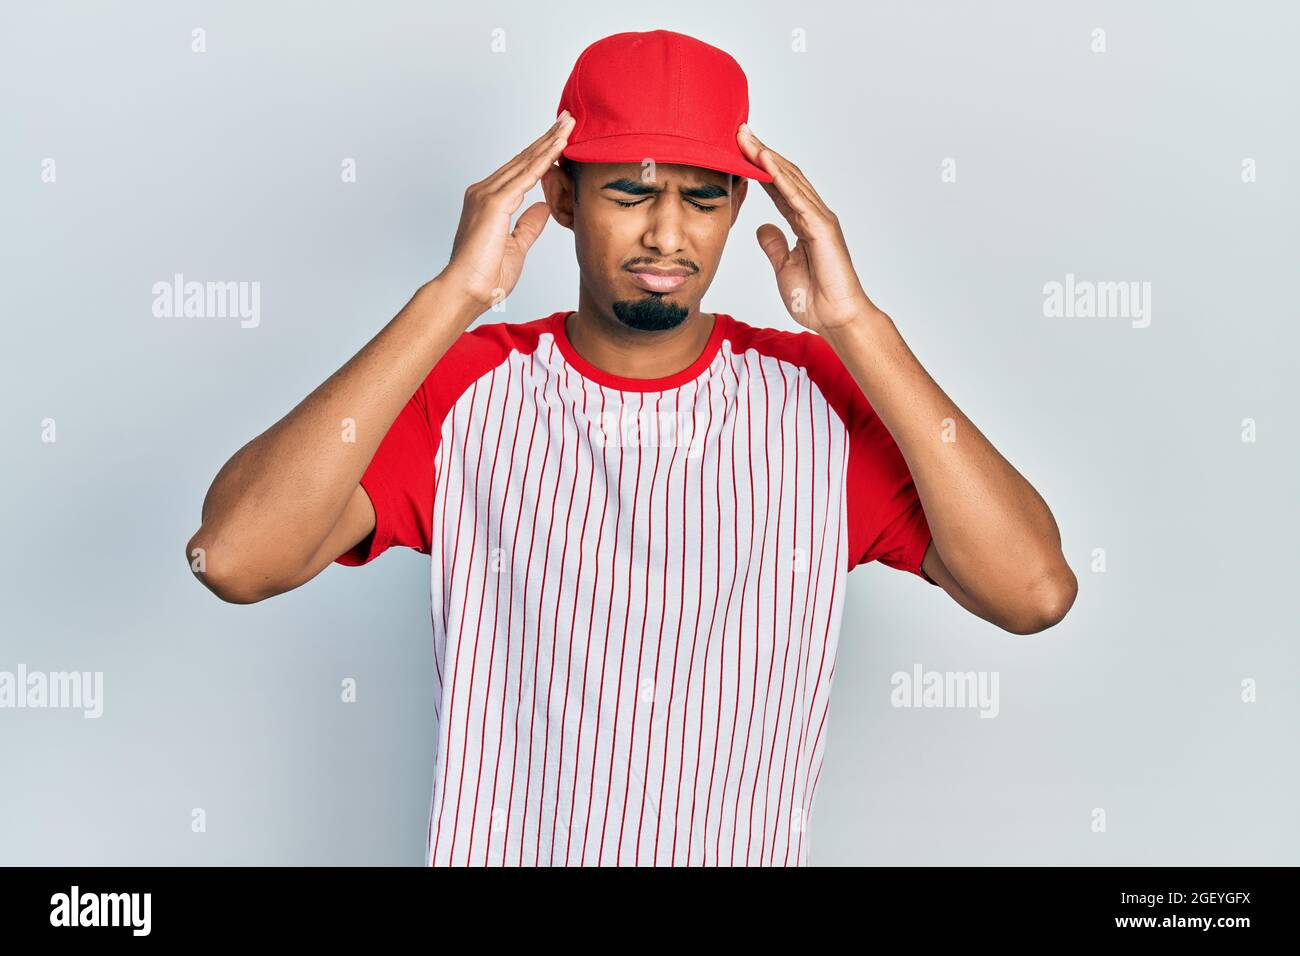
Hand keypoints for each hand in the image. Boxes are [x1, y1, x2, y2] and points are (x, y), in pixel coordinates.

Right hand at [439, 111, 575, 312]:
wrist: (466, 291)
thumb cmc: (486, 276)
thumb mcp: (516, 245)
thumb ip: (528, 224)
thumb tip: (543, 207)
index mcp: (488, 202)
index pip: (520, 171)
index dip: (541, 153)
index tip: (560, 138)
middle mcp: (484, 192)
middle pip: (523, 159)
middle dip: (547, 137)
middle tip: (568, 118)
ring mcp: (487, 195)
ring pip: (526, 162)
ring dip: (549, 141)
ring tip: (568, 123)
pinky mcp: (494, 203)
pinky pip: (526, 176)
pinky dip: (544, 159)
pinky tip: (559, 146)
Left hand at [736, 123, 877, 333]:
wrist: (835, 318)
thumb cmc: (815, 298)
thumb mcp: (784, 267)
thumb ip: (774, 245)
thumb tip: (762, 227)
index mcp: (803, 223)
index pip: (777, 188)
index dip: (758, 169)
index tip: (737, 151)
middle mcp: (813, 215)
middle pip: (783, 175)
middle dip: (760, 152)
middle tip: (738, 131)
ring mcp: (819, 218)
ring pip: (790, 179)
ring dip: (767, 156)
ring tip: (745, 138)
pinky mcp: (822, 227)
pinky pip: (796, 196)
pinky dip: (779, 177)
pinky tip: (763, 160)